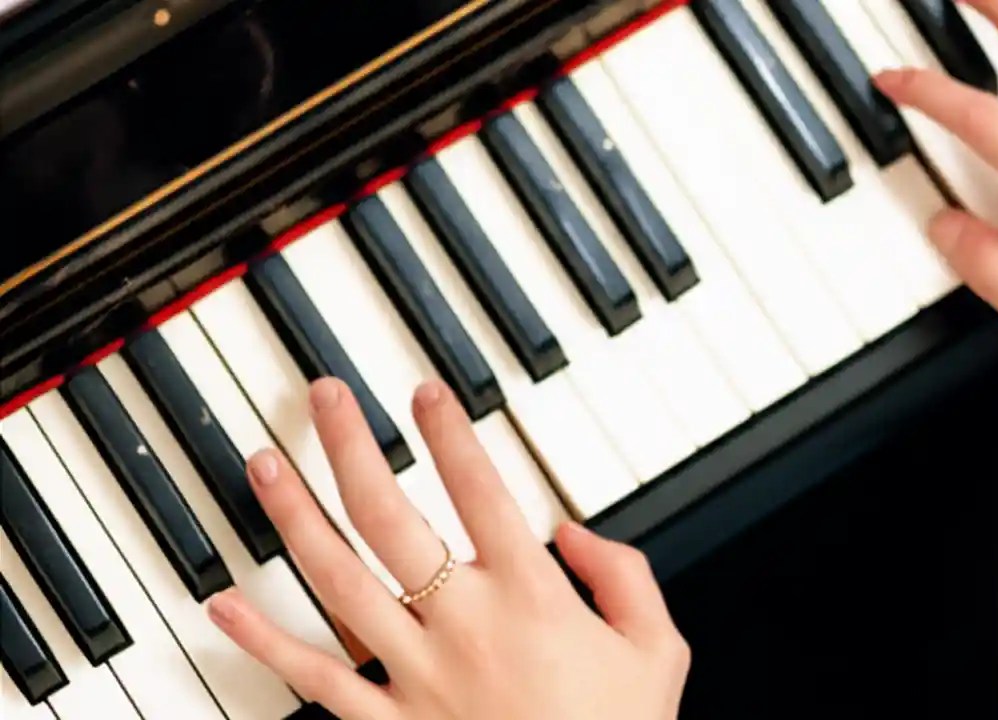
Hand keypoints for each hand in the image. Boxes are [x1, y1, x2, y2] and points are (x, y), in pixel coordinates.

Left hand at [206, 377, 689, 719]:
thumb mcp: (658, 650)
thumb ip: (625, 575)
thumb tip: (575, 531)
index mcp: (532, 599)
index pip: (480, 491)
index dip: (449, 433)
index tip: (424, 393)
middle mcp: (465, 626)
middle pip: (390, 518)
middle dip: (350, 448)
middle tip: (327, 398)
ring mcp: (418, 675)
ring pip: (339, 582)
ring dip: (296, 517)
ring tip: (265, 465)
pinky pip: (315, 678)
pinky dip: (264, 641)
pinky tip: (224, 605)